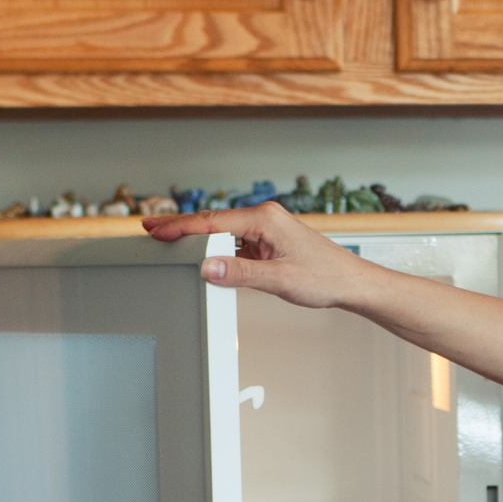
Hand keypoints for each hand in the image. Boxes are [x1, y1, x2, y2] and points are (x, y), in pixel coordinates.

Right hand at [141, 203, 365, 309]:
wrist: (351, 283)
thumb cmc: (326, 278)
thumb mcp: (279, 280)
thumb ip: (241, 274)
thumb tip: (208, 268)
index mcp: (266, 218)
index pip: (213, 221)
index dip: (181, 228)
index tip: (155, 231)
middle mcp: (265, 218)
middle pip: (213, 223)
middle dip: (182, 229)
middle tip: (150, 231)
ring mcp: (267, 230)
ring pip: (223, 234)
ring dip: (198, 241)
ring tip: (169, 246)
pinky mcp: (269, 242)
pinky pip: (236, 244)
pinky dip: (217, 251)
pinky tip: (203, 259)